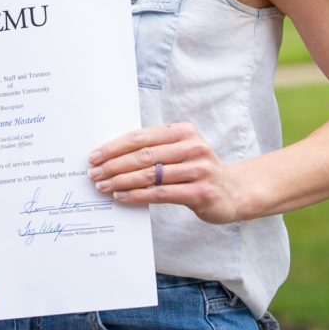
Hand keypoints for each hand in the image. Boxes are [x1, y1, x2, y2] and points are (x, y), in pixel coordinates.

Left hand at [89, 122, 249, 223]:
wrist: (235, 191)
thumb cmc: (198, 169)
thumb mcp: (181, 151)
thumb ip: (154, 149)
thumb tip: (111, 156)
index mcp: (183, 132)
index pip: (141, 137)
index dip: (114, 147)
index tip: (94, 156)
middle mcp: (192, 147)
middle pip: (143, 155)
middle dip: (113, 165)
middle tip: (93, 173)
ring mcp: (198, 170)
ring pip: (149, 175)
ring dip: (121, 181)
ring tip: (102, 186)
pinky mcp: (200, 192)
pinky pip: (160, 193)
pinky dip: (136, 195)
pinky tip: (121, 197)